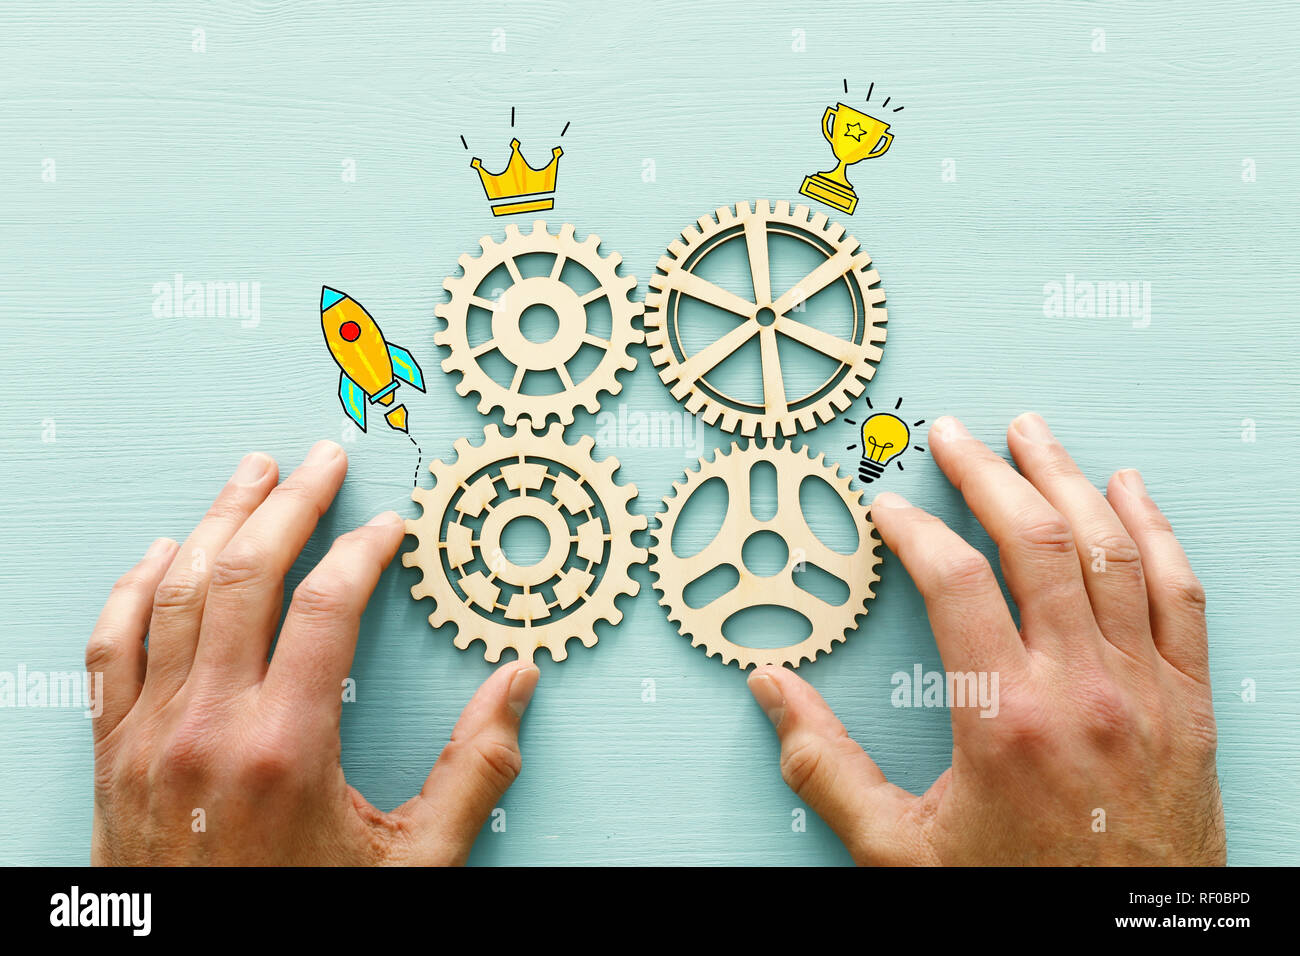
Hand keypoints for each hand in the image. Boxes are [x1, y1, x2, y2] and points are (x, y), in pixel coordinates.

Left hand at [86, 441, 538, 864]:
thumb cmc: (306, 918)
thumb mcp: (415, 864)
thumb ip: (475, 771)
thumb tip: (519, 686)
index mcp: (285, 750)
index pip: (324, 607)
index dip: (362, 551)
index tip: (388, 527)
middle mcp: (207, 730)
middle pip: (245, 576)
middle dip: (290, 505)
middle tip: (322, 461)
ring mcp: (149, 738)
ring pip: (175, 595)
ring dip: (216, 522)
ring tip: (252, 474)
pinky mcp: (114, 755)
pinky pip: (112, 647)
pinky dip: (135, 588)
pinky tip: (163, 553)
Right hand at [747, 414, 1223, 864]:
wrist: (1120, 947)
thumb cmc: (1015, 898)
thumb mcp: (899, 850)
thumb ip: (825, 767)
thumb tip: (770, 693)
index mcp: (1004, 718)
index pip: (954, 581)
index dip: (915, 529)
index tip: (890, 507)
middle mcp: (1082, 689)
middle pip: (1036, 542)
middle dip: (989, 475)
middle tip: (956, 434)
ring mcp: (1145, 690)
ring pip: (1111, 551)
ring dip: (1068, 480)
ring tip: (1033, 433)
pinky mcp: (1189, 703)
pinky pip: (1180, 595)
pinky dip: (1156, 532)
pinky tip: (1130, 492)